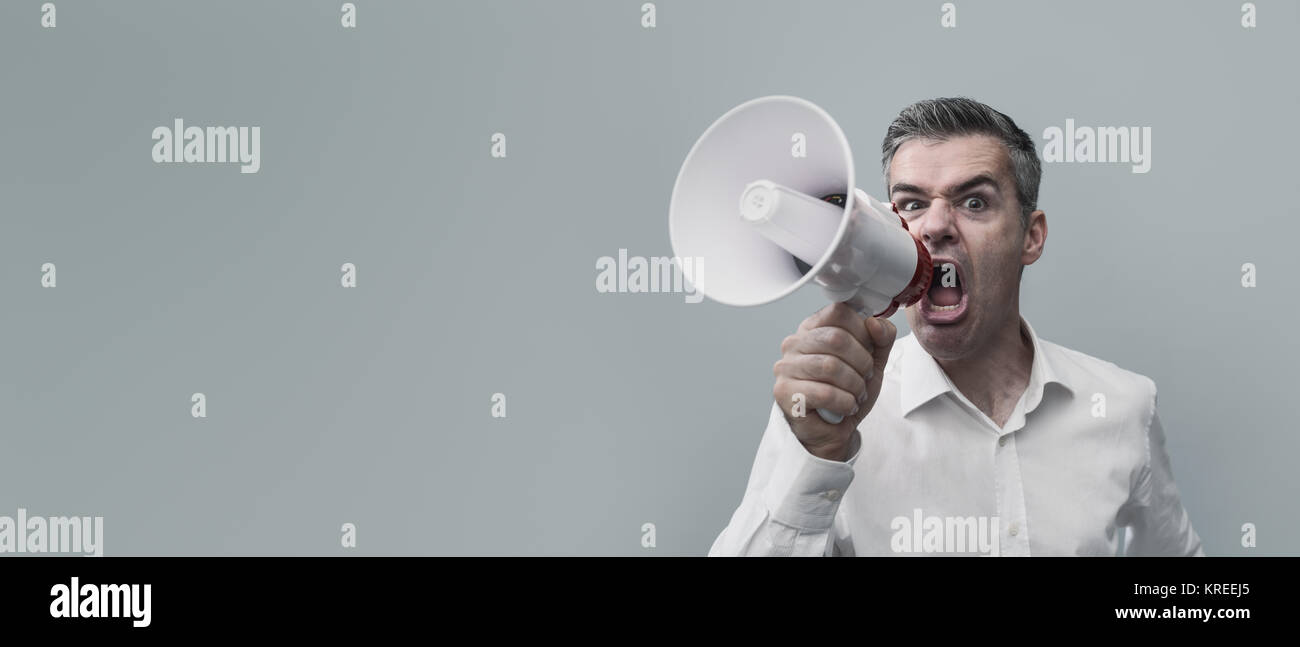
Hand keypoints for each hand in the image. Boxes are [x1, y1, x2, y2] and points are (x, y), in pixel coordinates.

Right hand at [772, 302, 896, 460]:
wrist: (831, 431)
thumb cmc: (846, 391)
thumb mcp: (872, 360)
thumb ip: (881, 337)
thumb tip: (875, 323)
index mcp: (813, 328)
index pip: (839, 312)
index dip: (862, 331)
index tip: (868, 350)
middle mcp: (794, 343)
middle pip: (836, 338)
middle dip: (862, 362)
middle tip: (866, 378)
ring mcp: (786, 367)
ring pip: (830, 366)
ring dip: (855, 385)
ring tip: (857, 394)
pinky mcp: (784, 392)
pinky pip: (824, 393)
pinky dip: (845, 402)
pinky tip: (846, 407)